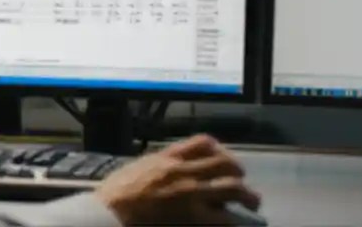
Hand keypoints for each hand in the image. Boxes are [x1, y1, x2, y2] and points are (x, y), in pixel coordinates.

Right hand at [95, 134, 260, 225]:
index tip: (223, 159)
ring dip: (248, 196)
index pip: (204, 143)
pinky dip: (233, 221)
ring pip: (233, 189)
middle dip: (239, 173)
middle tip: (243, 185)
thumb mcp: (138, 168)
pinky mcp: (194, 220)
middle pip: (226, 164)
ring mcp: (192, 196)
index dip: (220, 150)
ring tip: (253, 204)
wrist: (108, 215)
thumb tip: (173, 166)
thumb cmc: (115, 195)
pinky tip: (234, 224)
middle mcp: (185, 172)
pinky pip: (224, 218)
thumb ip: (159, 165)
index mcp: (168, 158)